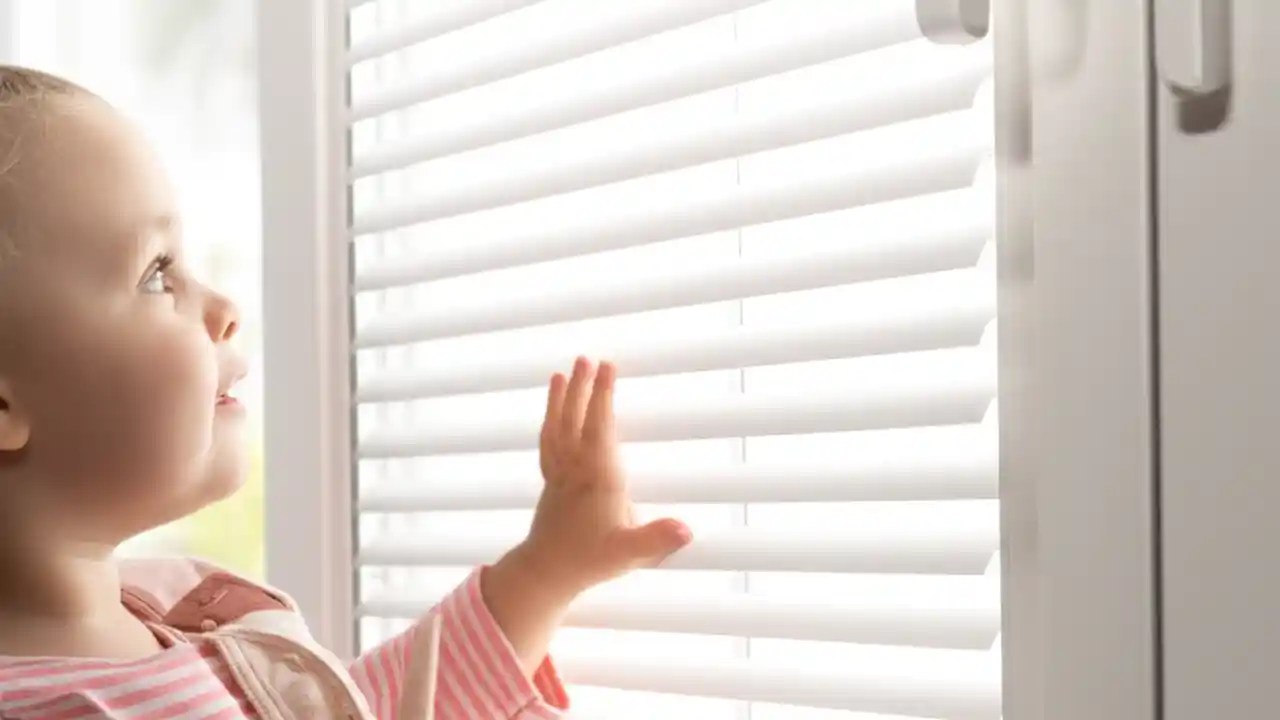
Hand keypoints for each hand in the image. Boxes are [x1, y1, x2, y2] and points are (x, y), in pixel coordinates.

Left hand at [519, 357, 691, 597]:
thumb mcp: (628, 554)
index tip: (608, 366)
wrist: (545, 573)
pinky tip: (553, 408)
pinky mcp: (552, 480)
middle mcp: (576, 469)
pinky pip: (548, 441)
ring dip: (562, 398)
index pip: (600, 428)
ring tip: (565, 372)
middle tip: (588, 357)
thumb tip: (687, 528)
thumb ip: (657, 538)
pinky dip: (550, 419)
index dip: (604, 396)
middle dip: (584, 388)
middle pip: (577, 419)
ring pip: (558, 427)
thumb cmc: (589, 561)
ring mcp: (561, 473)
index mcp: (598, 479)